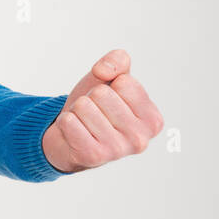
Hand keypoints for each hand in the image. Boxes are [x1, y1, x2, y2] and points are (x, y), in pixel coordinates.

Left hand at [42, 49, 162, 173]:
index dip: (110, 84)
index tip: (110, 100)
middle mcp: (140, 138)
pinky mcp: (93, 156)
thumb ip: (116, 62)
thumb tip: (103, 70)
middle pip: (102, 94)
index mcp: (153, 119)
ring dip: (77, 110)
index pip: (125, 82)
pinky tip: (75, 133)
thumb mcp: (110, 79)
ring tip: (85, 123)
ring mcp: (118, 150)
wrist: (71, 136)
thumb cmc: (97, 106)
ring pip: (83, 106)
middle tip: (94, 113)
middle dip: (91, 97)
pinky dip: (66, 121)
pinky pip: (68, 122)